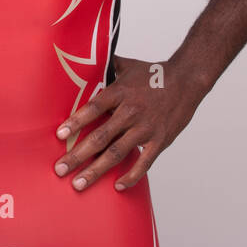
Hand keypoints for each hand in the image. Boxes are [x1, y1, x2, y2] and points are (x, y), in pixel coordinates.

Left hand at [53, 54, 204, 190]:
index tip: (59, 135)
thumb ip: (106, 66)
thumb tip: (86, 60)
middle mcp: (131, 112)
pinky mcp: (160, 140)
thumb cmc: (155, 74)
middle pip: (100, 137)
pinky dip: (131, 177)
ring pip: (117, 153)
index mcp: (120, 93)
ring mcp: (145, 128)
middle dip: (77, 155)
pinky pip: (144, 163)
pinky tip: (118, 187)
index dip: (76, 122)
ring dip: (96, 170)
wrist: (188, 80)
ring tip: (79, 184)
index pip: (94, 108)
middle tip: (59, 170)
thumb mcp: (128, 66)